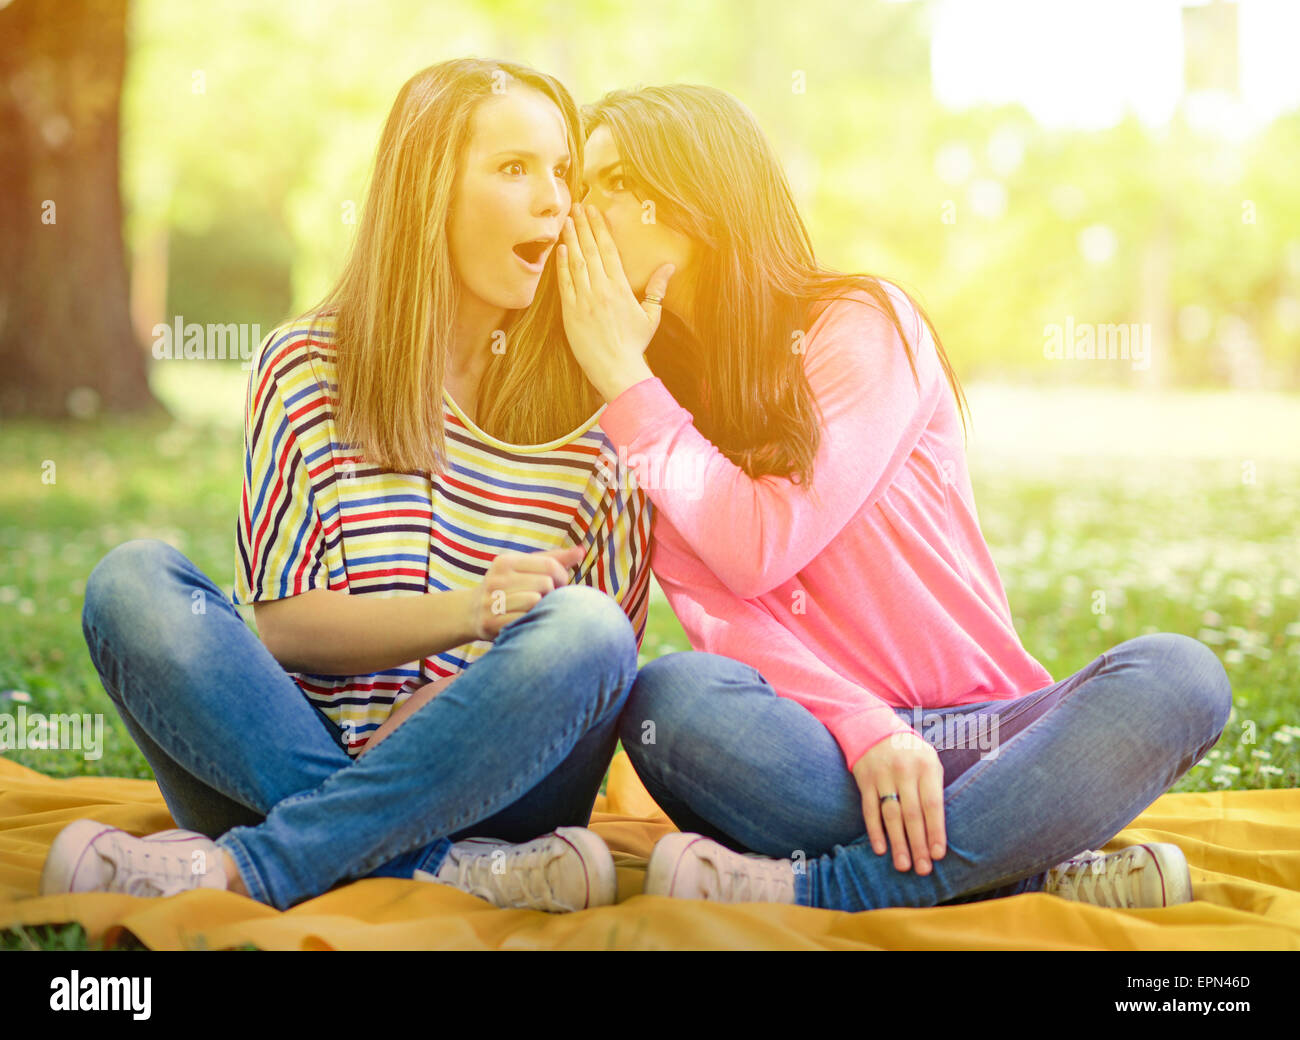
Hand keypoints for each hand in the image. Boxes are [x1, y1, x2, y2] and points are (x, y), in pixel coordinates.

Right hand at [469, 544, 585, 640]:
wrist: (471, 613)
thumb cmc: (508, 588)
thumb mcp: (525, 569)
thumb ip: (554, 559)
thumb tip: (582, 550)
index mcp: (506, 561)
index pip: (549, 565)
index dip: (562, 576)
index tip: (560, 585)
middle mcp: (497, 578)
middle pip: (545, 583)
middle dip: (553, 593)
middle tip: (549, 600)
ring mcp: (492, 600)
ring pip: (536, 601)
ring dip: (542, 608)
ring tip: (537, 610)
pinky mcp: (491, 622)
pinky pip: (524, 619)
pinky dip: (531, 621)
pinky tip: (527, 621)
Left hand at [556, 202, 674, 401]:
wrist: (616, 368)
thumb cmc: (635, 344)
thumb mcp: (651, 315)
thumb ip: (657, 289)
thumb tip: (669, 266)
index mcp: (621, 288)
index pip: (608, 250)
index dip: (600, 228)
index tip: (594, 211)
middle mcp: (602, 289)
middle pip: (591, 250)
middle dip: (583, 226)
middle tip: (576, 207)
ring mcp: (584, 300)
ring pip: (576, 263)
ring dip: (571, 239)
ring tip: (567, 221)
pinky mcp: (570, 313)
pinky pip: (565, 284)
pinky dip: (561, 265)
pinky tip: (559, 249)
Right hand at [850, 730, 946, 873]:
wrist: (873, 728)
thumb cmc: (909, 752)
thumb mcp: (929, 760)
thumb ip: (934, 788)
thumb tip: (939, 828)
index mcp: (926, 766)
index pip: (932, 805)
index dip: (936, 831)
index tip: (939, 855)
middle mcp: (904, 771)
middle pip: (912, 814)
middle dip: (918, 844)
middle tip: (923, 869)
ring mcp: (883, 775)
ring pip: (891, 815)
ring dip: (897, 843)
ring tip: (903, 865)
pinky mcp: (864, 780)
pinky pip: (870, 809)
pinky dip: (874, 831)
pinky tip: (880, 849)